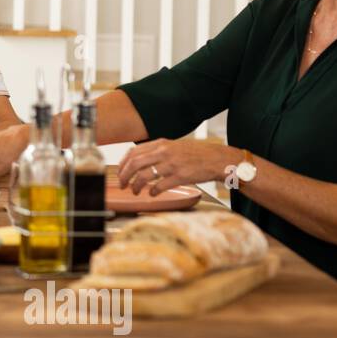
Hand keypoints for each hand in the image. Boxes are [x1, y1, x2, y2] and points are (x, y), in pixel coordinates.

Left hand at [117, 139, 240, 195]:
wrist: (217, 159)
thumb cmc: (195, 154)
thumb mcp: (173, 146)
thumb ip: (157, 151)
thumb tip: (137, 160)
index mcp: (161, 143)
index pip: (133, 152)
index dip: (123, 164)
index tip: (119, 173)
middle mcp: (164, 152)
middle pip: (134, 164)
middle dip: (124, 176)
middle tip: (122, 185)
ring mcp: (172, 164)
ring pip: (144, 176)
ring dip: (136, 186)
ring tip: (135, 191)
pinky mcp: (181, 176)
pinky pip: (160, 186)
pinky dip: (152, 192)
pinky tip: (152, 194)